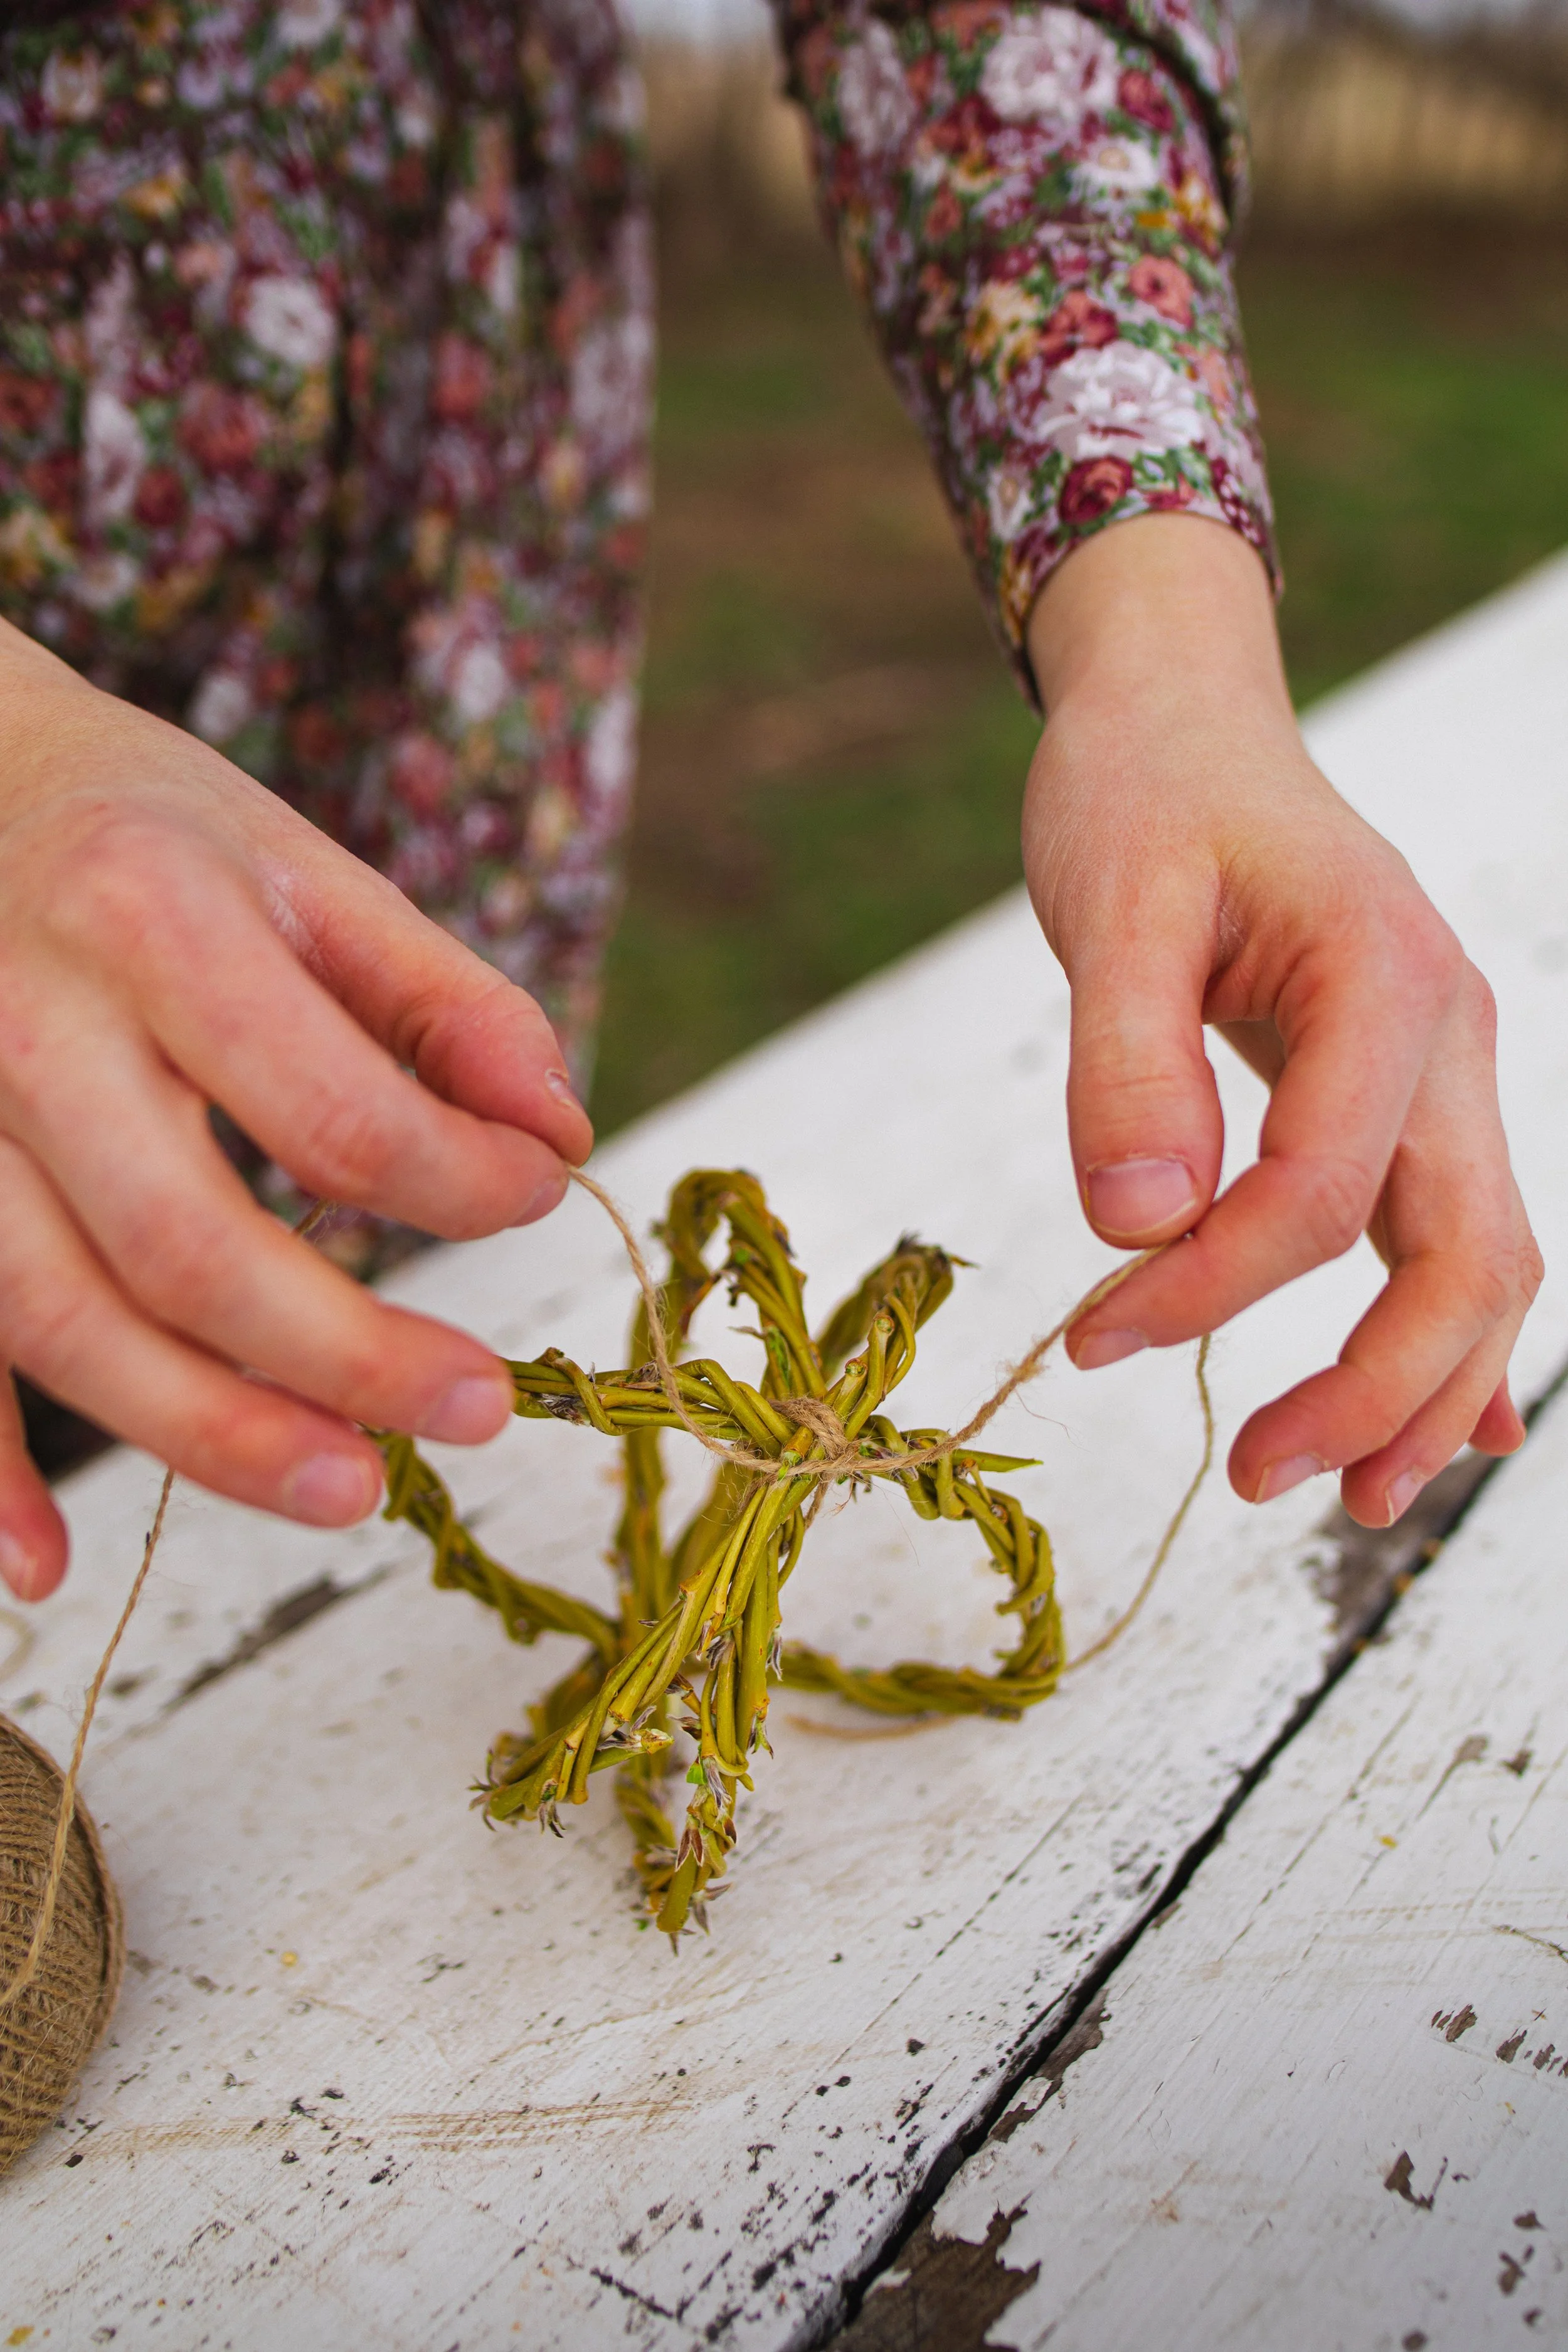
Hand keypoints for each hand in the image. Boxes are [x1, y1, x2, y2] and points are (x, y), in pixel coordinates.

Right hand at [0, 620, 591, 1599]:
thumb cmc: (135, 831)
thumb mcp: (298, 868)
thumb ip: (438, 1000)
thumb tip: (560, 1133)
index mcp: (150, 921)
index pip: (334, 1112)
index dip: (463, 1182)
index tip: (531, 1194)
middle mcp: (24, 1025)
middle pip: (189, 1246)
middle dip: (347, 1356)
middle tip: (479, 1409)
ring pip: (63, 1319)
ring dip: (207, 1436)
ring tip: (346, 1493)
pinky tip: (39, 1573)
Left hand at [1023, 514, 1540, 1528]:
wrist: (1184, 722)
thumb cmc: (1141, 795)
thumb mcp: (1110, 904)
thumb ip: (1123, 1059)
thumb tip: (1141, 1223)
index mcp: (1383, 981)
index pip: (1318, 1190)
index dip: (1210, 1288)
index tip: (1093, 1336)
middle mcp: (1447, 1036)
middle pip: (1466, 1257)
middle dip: (1371, 1390)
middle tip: (1253, 1477)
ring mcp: (1443, 1073)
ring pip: (1484, 1264)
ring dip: (1422, 1391)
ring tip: (1341, 1495)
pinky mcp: (1405, 1100)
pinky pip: (1456, 1236)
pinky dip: (1447, 1343)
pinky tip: (1435, 1433)